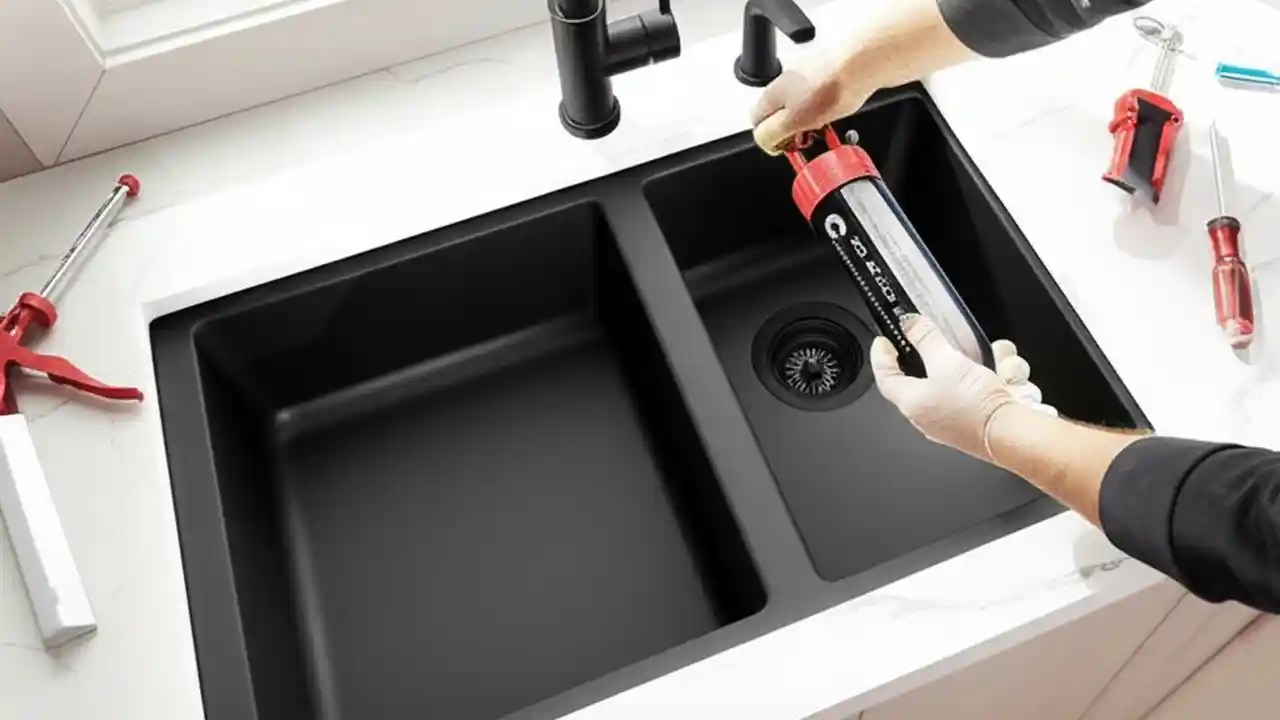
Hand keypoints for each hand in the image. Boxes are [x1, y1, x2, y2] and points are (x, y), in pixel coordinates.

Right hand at [749, 52, 876, 154]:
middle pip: (779, 114)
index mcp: (771, 93)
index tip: (787, 147)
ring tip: (824, 127)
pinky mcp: (829, 73)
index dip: (769, 139)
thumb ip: (771, 134)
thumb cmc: (831, 86)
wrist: (862, 62)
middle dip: (791, 131)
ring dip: (810, 121)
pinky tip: (838, 110)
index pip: (757, 123)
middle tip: (806, 139)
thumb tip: (764, 143)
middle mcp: (786, 81)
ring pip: (801, 106)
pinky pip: (821, 97)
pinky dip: (827, 108)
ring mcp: (807, 75)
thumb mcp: (793, 121)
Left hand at [869, 315, 1055, 461]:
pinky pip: (994, 386)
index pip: (886, 377)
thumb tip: (910, 324)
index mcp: (913, 403)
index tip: (883, 341)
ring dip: (986, 363)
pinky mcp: (987, 418)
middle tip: (946, 340)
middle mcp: (933, 415)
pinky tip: (1011, 373)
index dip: (882, 357)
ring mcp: (960, 418)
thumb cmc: (978, 410)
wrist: (1017, 437)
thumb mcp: (946, 362)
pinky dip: (1006, 375)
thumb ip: (926, 339)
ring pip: (970, 377)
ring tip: (996, 359)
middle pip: (930, 375)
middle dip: (948, 354)